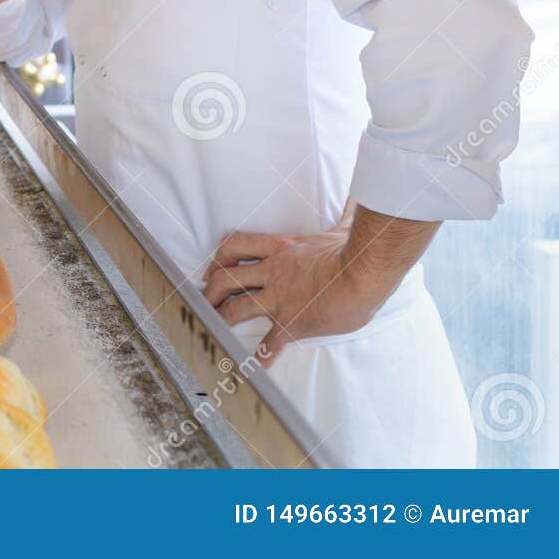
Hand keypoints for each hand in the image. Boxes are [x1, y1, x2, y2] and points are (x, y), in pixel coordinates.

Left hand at [202, 222, 381, 365]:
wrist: (364, 275)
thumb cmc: (354, 252)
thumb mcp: (340, 229)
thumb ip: (340, 216)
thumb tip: (353, 201)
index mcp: (279, 249)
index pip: (235, 245)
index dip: (219, 257)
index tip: (216, 266)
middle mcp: (272, 273)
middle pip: (226, 278)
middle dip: (210, 290)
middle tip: (204, 299)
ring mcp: (278, 299)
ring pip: (236, 309)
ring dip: (221, 319)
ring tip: (213, 327)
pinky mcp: (291, 323)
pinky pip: (269, 344)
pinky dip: (258, 357)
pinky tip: (249, 366)